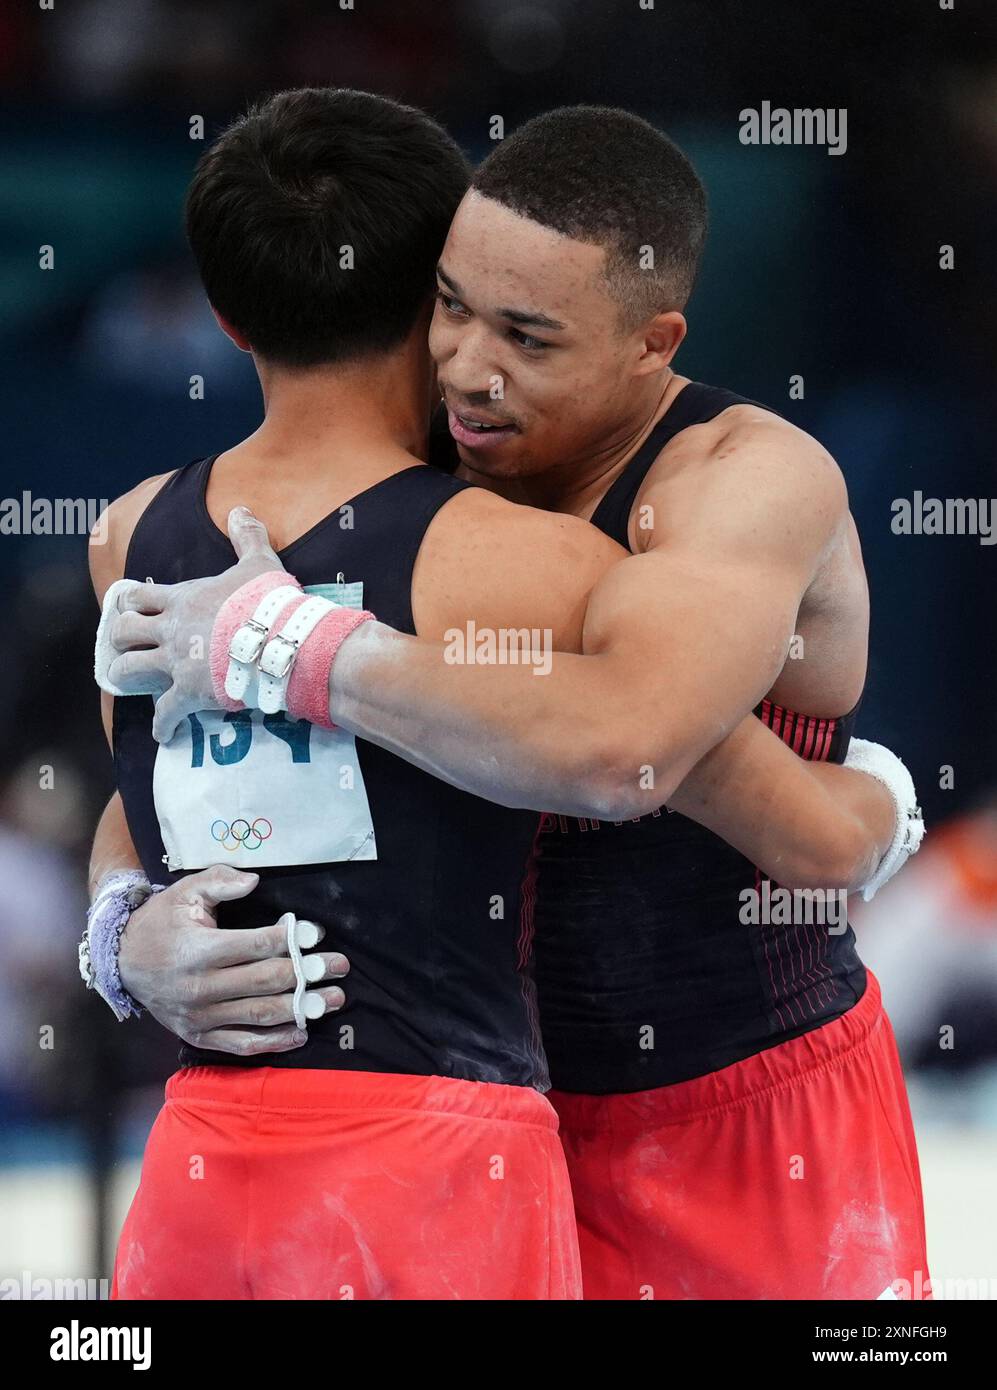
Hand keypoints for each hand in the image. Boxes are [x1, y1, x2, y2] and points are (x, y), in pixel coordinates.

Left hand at [105, 507, 285, 742]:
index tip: (129, 609)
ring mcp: (176, 663)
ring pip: (130, 670)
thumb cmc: (269, 602)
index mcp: (183, 599)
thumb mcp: (259, 562)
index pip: (139, 597)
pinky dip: (161, 724)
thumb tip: (240, 509)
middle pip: (124, 633)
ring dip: (126, 678)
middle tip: (125, 646)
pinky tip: (162, 733)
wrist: (280, 641)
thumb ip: (246, 536)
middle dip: (120, 640)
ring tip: (128, 684)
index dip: (130, 603)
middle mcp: (171, 631)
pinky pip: (164, 714)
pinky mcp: (189, 693)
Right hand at [118, 864, 348, 1054]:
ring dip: (302, 1008)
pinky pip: (242, 1043)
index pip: (255, 945)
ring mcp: (200, 1016)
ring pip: (260, 1015)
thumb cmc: (160, 922)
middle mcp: (200, 987)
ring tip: (334, 999)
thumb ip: (220, 882)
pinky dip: (274, 1041)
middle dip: (307, 973)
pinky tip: (302, 1031)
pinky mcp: (199, 1035)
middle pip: (266, 981)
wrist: (122, 963)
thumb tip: (255, 882)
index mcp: (199, 950)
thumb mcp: (184, 892)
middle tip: (339, 966)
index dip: (289, 939)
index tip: (315, 933)